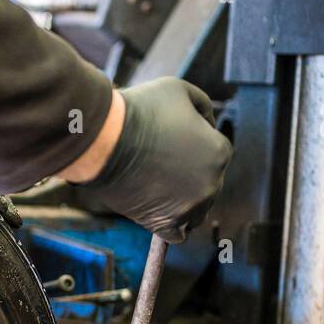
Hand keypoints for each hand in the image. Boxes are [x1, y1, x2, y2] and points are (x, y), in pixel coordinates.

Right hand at [61, 78, 231, 242]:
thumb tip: (209, 124)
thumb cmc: (139, 110)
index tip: (171, 144)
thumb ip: (204, 106)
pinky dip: (172, 225)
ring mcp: (191, 207)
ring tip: (158, 186)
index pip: (215, 154)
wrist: (104, 139)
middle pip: (207, 183)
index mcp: (220, 152)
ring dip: (184, 201)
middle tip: (161, 164)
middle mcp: (212, 183)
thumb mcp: (180, 90)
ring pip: (196, 210)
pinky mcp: (167, 224)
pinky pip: (179, 234)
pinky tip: (158, 211)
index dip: (195, 147)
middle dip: (190, 175)